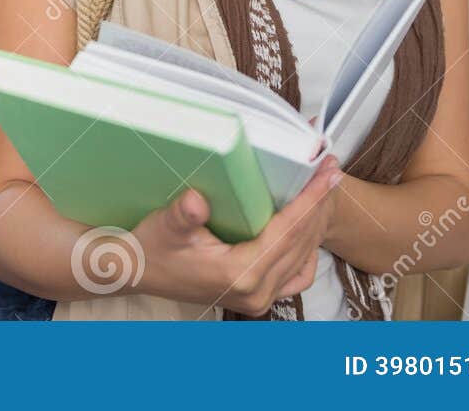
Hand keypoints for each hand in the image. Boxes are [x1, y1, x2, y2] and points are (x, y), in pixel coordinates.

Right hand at [130, 155, 341, 314]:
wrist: (138, 273)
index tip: (327, 173)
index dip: (310, 200)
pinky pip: (295, 275)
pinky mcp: (256, 296)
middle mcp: (256, 291)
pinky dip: (305, 251)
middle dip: (319, 205)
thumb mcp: (165, 226)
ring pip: (303, 259)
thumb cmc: (152, 248)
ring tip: (321, 192)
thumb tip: (196, 200)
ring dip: (315, 225)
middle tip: (330, 171)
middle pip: (302, 244)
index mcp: (240, 273)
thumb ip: (183, 214)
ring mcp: (259, 298)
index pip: (287, 232)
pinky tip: (304, 229)